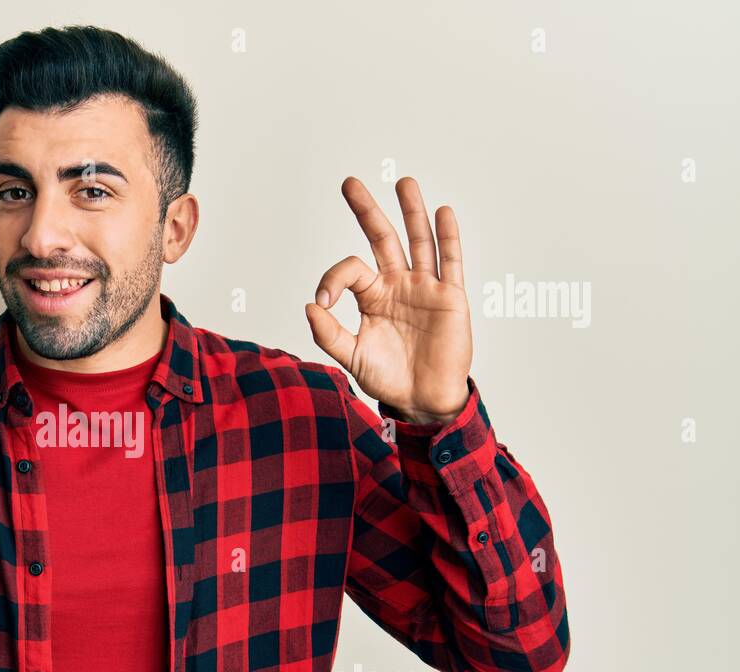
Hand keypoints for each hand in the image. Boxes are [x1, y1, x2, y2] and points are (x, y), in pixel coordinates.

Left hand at [305, 176, 471, 423]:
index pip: (351, 269)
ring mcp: (425, 288)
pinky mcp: (450, 297)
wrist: (422, 400)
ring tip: (404, 182)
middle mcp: (397, 285)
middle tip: (349, 183)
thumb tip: (310, 306)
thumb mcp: (351, 356)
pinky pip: (450, 262)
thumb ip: (329, 334)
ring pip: (418, 241)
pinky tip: (442, 212)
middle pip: (382, 238)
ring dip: (412, 212)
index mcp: (372, 296)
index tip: (324, 302)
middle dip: (367, 211)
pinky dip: (447, 237)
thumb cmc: (388, 378)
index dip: (333, 279)